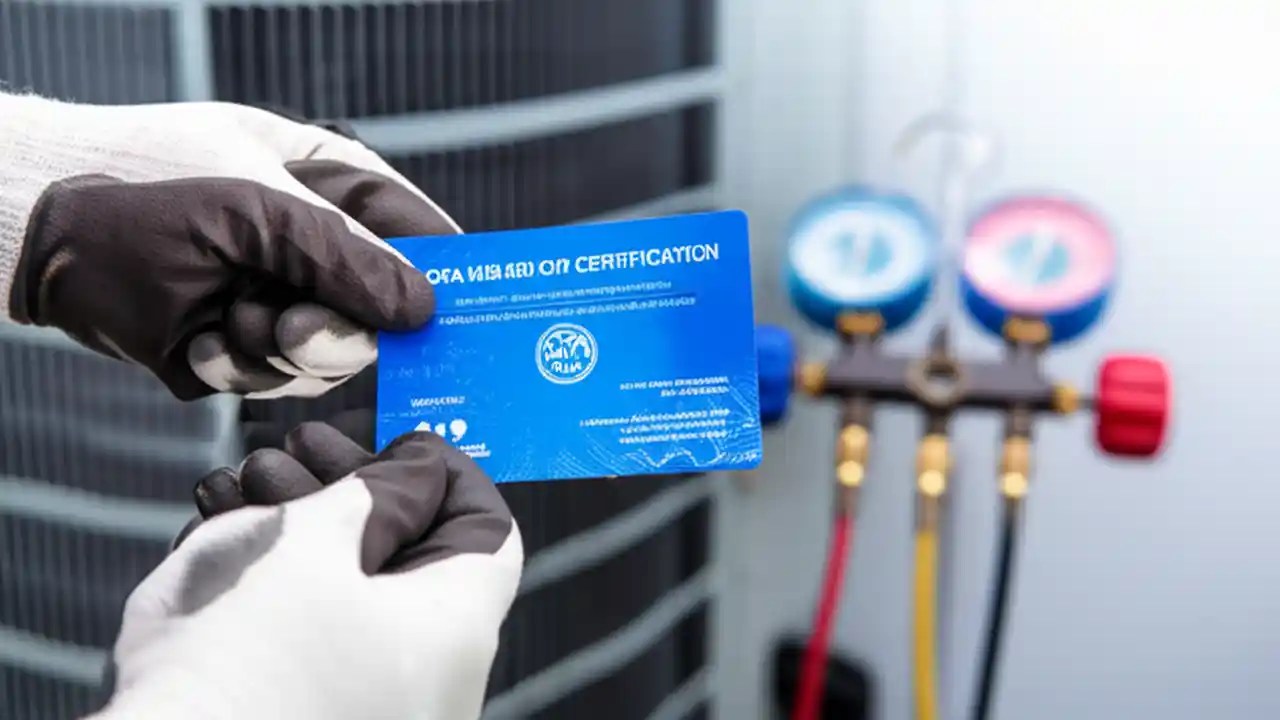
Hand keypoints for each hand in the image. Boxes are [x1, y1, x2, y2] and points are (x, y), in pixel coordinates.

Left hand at [0, 93, 452, 399]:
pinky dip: (236, 367)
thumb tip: (424, 309)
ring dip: (276, 351)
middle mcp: (315, 248)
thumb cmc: (145, 189)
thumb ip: (345, 256)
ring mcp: (282, 298)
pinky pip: (278, 379)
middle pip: (382, 312)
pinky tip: (197, 341)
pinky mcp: (246, 346)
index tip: (462, 315)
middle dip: (337, 329)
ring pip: (333, 356)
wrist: (44, 240)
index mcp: (330, 186)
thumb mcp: (255, 210)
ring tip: (224, 323)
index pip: (415, 228)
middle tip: (292, 328)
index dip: (445, 271)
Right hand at [91, 423, 521, 719]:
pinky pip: (320, 647)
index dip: (448, 476)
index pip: (489, 534)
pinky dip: (284, 591)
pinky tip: (223, 542)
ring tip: (241, 485)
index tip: (399, 442)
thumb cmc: (236, 662)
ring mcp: (377, 715)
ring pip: (355, 599)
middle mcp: (434, 686)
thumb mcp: (307, 545)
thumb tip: (419, 473)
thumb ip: (375, 493)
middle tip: (294, 449)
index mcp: (456, 634)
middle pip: (415, 561)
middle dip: (353, 493)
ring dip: (304, 533)